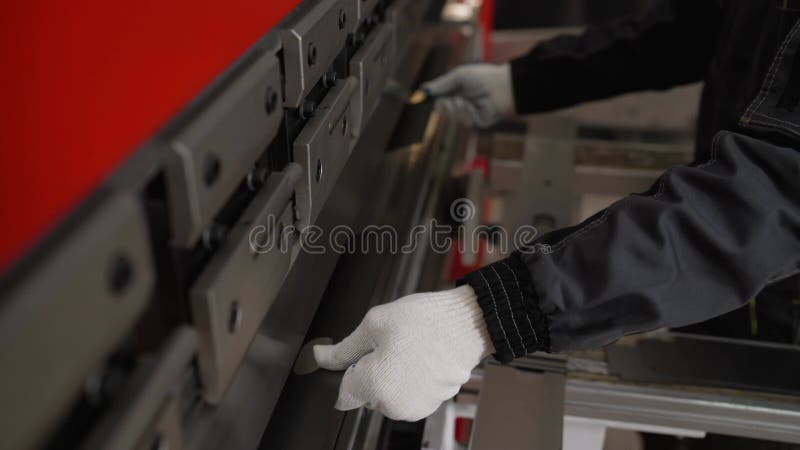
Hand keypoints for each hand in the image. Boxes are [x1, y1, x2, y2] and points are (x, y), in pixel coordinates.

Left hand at [313, 285, 493, 420]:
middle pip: (366, 394)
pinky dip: (410, 379)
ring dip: (391, 376)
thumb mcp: (374, 324)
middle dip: (370, 371)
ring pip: (388, 394)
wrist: (467, 324)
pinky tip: (421, 356)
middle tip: (388, 343)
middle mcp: (393, 406)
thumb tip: (320, 357)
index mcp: (373, 387)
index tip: (359, 355)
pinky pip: (409, 394)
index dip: (348, 371)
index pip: (343, 394)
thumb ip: (343, 348)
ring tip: (408, 349)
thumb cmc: (425, 321)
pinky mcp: (433, 404)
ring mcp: (415, 408)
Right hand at [422, 63, 514, 127]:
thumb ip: (441, 84)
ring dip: (456, 110)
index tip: (421, 100)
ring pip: (453, 118)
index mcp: (457, 91)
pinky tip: (474, 107)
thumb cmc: (483, 77)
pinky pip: (465, 122)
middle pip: (443, 111)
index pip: (438, 98)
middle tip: (448, 101)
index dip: (430, 100)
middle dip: (443, 107)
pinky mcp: (478, 122)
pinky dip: (467, 114)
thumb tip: (422, 90)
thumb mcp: (459, 76)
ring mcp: (470, 113)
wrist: (505, 86)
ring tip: (464, 101)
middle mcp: (463, 103)